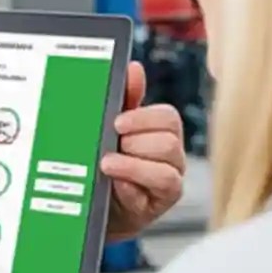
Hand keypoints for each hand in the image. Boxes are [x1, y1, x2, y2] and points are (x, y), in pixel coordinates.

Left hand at [100, 62, 186, 241]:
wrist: (99, 204)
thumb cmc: (110, 161)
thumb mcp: (113, 129)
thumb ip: (126, 99)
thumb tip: (134, 68)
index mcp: (162, 132)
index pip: (168, 118)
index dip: (143, 118)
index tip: (117, 123)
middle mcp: (172, 156)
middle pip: (169, 142)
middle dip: (136, 143)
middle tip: (112, 146)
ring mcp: (170, 181)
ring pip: (166, 169)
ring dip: (132, 165)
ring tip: (107, 164)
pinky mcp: (162, 203)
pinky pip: (157, 194)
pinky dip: (133, 185)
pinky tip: (115, 183)